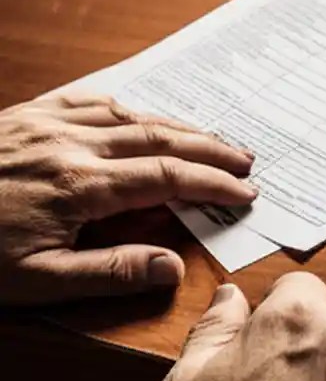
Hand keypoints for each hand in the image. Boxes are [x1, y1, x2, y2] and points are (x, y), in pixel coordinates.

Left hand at [0, 93, 256, 303]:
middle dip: (209, 147)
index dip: (212, 183)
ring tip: (208, 135)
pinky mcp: (20, 116)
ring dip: (175, 124)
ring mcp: (43, 124)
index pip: (167, 178)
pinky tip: (135, 110)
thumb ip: (109, 273)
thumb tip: (174, 268)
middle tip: (247, 158)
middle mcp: (68, 145)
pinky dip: (123, 104)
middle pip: (157, 137)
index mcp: (79, 187)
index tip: (245, 192)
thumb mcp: (35, 282)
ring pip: (127, 114)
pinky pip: (84, 98)